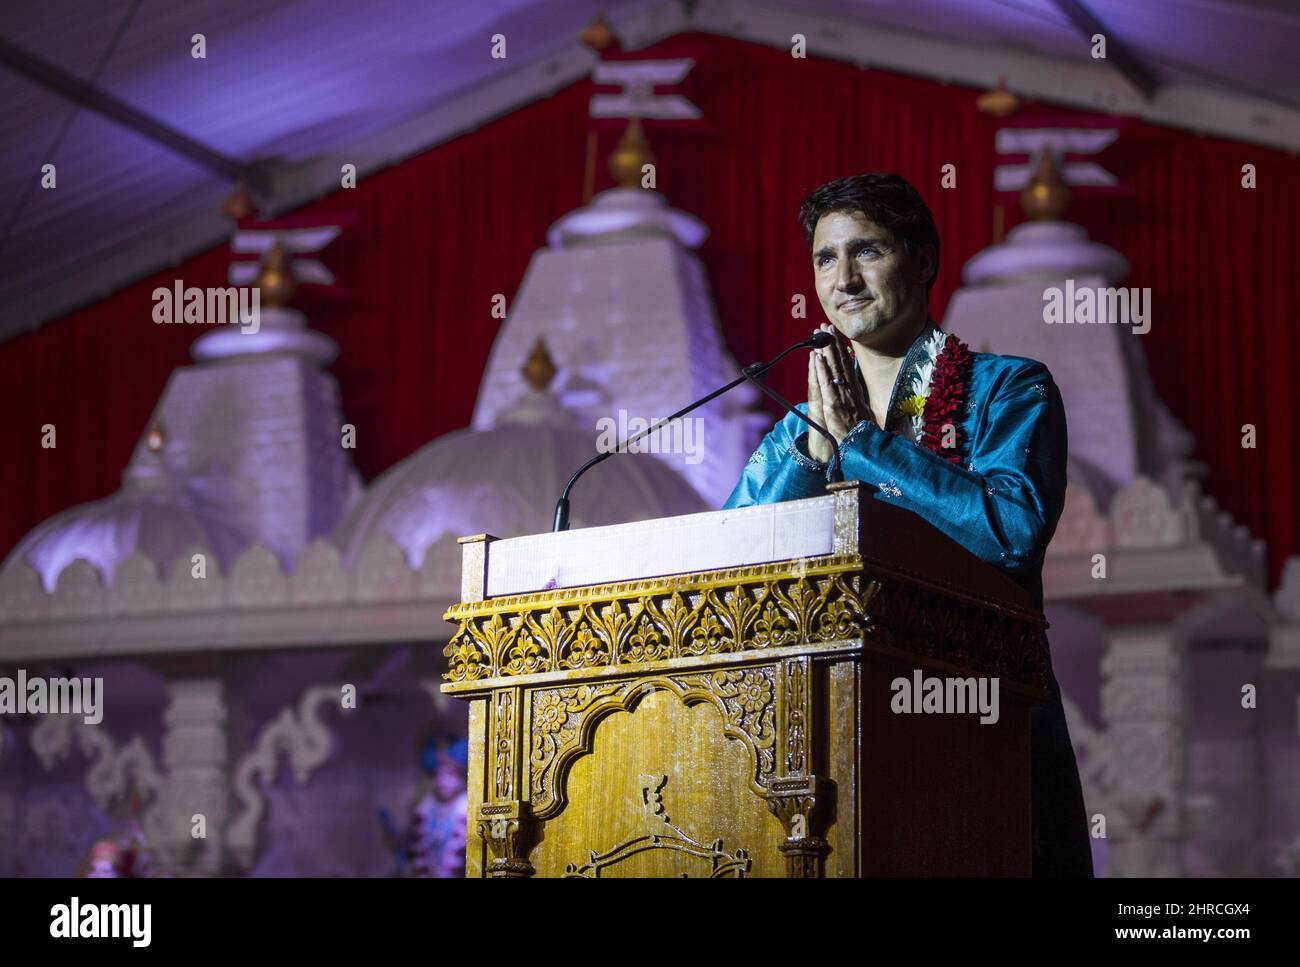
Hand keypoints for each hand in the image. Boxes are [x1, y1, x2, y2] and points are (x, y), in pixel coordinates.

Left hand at [806, 323, 867, 462]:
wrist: (863, 447)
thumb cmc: (862, 432)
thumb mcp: (861, 411)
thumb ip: (856, 398)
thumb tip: (853, 387)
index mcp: (855, 391)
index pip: (847, 365)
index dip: (841, 349)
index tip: (835, 335)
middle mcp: (850, 390)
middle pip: (841, 362)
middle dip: (832, 343)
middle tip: (825, 327)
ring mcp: (842, 397)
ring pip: (833, 369)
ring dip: (826, 351)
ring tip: (820, 335)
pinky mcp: (834, 406)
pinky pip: (827, 385)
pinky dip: (822, 371)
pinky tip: (817, 358)